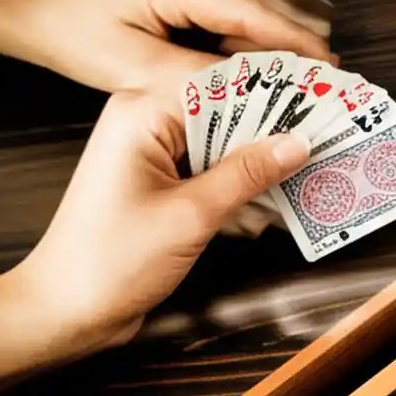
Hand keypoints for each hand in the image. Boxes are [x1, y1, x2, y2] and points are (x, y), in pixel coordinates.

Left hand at [0, 0, 331, 91]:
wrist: (24, 3)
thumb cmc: (68, 29)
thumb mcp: (132, 67)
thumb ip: (196, 79)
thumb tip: (258, 108)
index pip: (250, 12)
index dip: (294, 41)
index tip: (328, 65)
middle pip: (261, 0)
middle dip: (298, 37)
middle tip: (331, 75)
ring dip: (282, 31)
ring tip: (313, 65)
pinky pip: (231, 6)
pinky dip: (256, 29)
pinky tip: (267, 58)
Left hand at [11, 90, 310, 357]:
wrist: (66, 311)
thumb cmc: (110, 261)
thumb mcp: (190, 215)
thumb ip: (247, 174)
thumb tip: (296, 143)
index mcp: (141, 113)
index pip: (222, 84)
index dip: (273, 91)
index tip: (322, 101)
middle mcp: (145, 124)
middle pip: (227, 112)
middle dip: (274, 130)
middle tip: (328, 139)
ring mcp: (152, 155)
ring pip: (225, 145)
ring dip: (263, 165)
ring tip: (311, 174)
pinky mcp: (161, 185)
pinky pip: (212, 171)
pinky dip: (243, 187)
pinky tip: (275, 206)